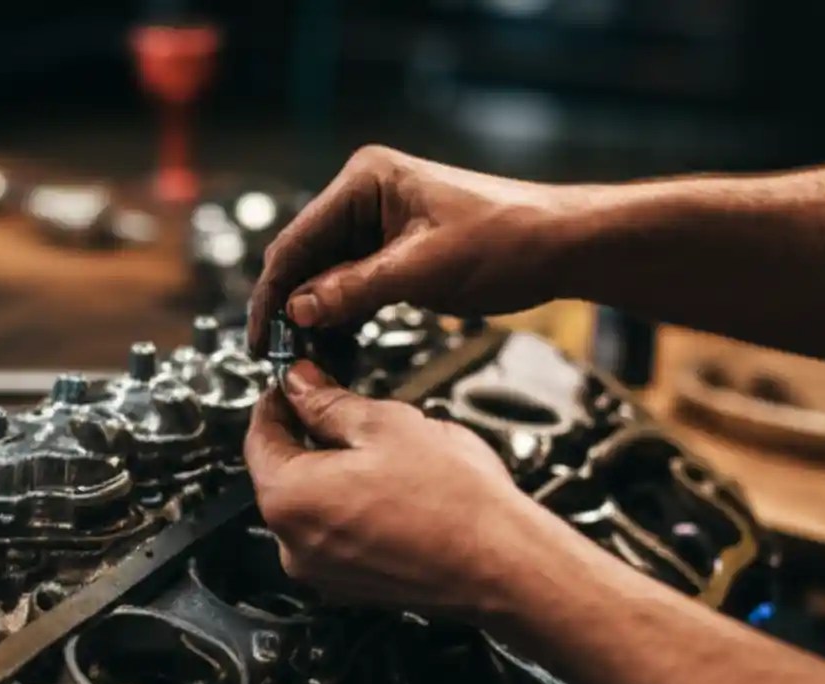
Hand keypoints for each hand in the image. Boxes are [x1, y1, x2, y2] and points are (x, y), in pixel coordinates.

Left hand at [244, 360, 577, 618]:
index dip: (278, 400)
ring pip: (312, 503)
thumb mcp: (383, 424)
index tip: (296, 381)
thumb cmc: (453, 501)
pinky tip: (392, 487)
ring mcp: (322, 571)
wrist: (506, 565)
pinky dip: (352, 505)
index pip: (259, 436)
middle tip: (342, 404)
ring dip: (333, 470)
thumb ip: (327, 401)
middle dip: (308, 435)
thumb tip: (300, 383)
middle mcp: (294, 544)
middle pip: (283, 473)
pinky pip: (336, 533)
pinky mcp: (352, 586)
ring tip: (380, 448)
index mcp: (289, 499)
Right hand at [248, 145, 583, 351]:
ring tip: (307, 361)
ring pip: (327, 277)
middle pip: (306, 258)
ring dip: (316, 317)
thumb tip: (298, 310)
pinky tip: (336, 349)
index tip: (261, 338)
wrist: (563, 245)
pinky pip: (354, 286)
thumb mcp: (422, 269)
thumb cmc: (506, 240)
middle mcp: (364, 197)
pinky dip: (344, 317)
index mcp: (364, 181)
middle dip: (292, 308)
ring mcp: (378, 224)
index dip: (274, 292)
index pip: (298, 240)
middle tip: (281, 358)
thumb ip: (354, 289)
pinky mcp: (394, 252)